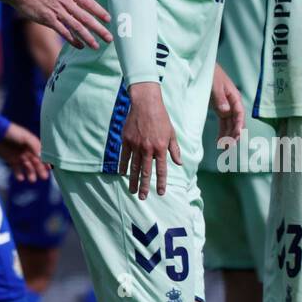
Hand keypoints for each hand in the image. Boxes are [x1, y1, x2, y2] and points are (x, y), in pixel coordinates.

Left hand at [0, 123, 49, 182]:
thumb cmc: (13, 133)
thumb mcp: (26, 138)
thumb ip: (35, 147)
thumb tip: (43, 157)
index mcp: (32, 145)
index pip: (42, 154)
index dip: (46, 161)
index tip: (50, 169)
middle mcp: (28, 151)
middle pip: (36, 162)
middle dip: (40, 170)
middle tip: (44, 177)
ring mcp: (20, 156)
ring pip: (28, 167)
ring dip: (31, 173)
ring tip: (32, 180)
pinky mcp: (11, 160)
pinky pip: (17, 169)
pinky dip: (19, 174)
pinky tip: (21, 178)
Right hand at [14, 0, 110, 49]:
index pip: (89, 2)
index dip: (100, 12)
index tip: (108, 19)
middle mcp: (66, 1)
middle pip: (86, 17)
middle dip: (99, 29)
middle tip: (109, 38)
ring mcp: (57, 11)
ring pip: (76, 27)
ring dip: (88, 37)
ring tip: (96, 46)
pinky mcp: (48, 20)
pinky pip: (63, 32)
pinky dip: (72, 40)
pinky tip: (79, 46)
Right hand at [119, 82, 180, 198]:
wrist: (146, 103)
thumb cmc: (161, 118)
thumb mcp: (171, 133)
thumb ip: (174, 149)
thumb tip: (179, 163)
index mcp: (161, 147)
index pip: (161, 169)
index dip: (161, 182)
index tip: (161, 192)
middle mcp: (148, 148)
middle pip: (146, 172)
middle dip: (145, 186)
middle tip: (142, 197)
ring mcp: (136, 145)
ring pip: (134, 167)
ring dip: (133, 180)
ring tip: (132, 191)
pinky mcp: (126, 140)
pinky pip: (124, 156)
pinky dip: (123, 166)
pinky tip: (122, 174)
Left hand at [210, 64, 244, 144]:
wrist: (203, 67)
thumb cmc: (211, 73)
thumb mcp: (215, 84)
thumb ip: (220, 97)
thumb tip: (226, 111)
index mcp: (234, 96)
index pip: (240, 113)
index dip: (239, 125)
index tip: (236, 135)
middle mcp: (232, 103)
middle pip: (236, 121)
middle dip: (234, 134)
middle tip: (229, 146)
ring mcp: (226, 106)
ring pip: (230, 124)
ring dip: (228, 135)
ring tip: (224, 147)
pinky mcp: (219, 108)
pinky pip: (223, 122)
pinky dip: (222, 131)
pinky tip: (219, 140)